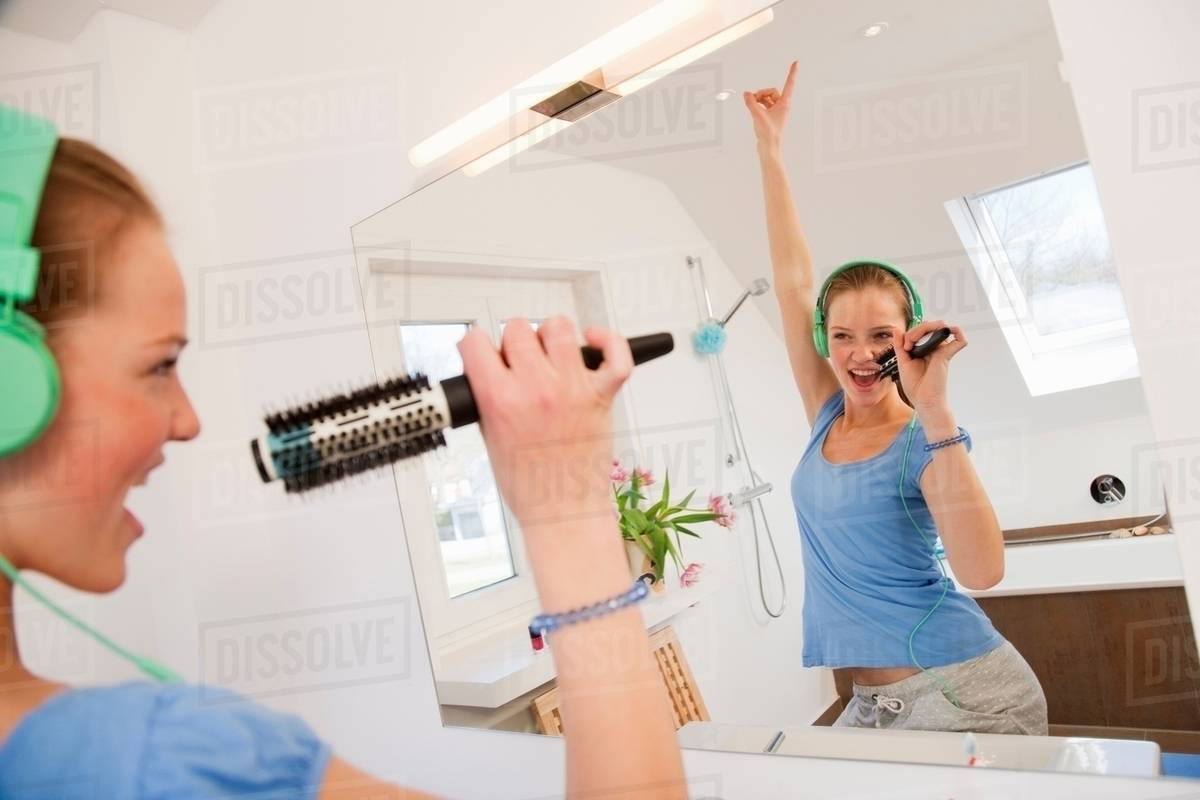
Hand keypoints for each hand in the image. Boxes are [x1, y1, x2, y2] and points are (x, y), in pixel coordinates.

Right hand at [456, 316, 632, 530]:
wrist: (564, 513)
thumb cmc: (530, 485)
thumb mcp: (490, 438)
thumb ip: (488, 398)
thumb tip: (491, 369)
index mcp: (501, 400)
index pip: (476, 343)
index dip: (477, 346)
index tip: (482, 353)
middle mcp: (536, 389)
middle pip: (518, 329)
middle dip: (514, 342)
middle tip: (519, 362)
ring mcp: (572, 389)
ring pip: (560, 328)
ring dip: (552, 336)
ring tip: (551, 354)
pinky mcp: (602, 395)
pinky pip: (615, 353)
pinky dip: (607, 340)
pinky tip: (593, 343)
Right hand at [743, 60, 797, 152]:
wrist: (769, 147)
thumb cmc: (769, 133)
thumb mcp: (758, 114)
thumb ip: (751, 102)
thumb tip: (746, 94)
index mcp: (784, 104)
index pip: (789, 84)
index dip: (792, 73)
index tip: (796, 62)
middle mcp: (782, 107)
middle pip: (772, 91)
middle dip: (761, 93)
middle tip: (753, 100)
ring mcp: (776, 112)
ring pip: (767, 99)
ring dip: (758, 100)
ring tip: (752, 106)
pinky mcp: (770, 117)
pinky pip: (764, 106)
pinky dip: (757, 105)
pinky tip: (752, 109)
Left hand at [893, 320, 967, 417]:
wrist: (922, 399)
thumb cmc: (915, 385)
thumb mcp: (902, 361)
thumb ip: (899, 345)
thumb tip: (897, 329)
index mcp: (924, 349)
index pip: (920, 330)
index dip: (910, 332)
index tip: (904, 347)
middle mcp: (934, 348)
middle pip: (929, 326)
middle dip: (916, 330)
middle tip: (907, 345)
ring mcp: (942, 350)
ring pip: (939, 327)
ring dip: (924, 328)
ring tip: (913, 342)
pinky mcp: (948, 355)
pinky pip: (959, 339)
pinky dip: (955, 330)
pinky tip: (943, 332)